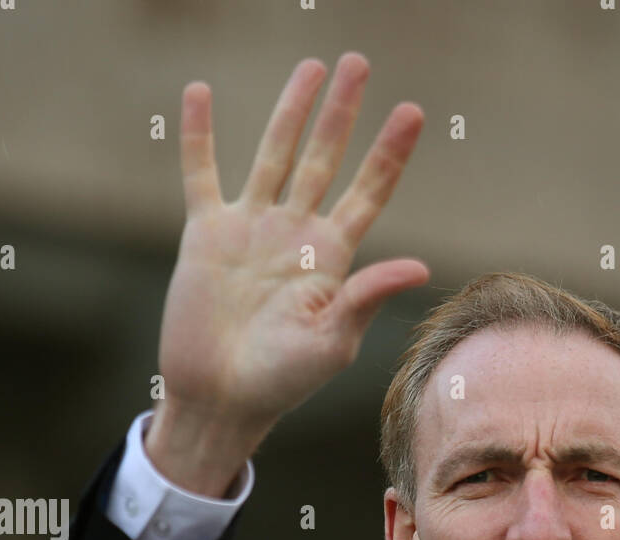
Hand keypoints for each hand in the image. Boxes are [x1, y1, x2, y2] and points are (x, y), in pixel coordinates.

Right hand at [147, 53, 428, 485]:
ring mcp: (251, 228)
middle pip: (325, 159)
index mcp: (333, 259)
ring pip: (274, 153)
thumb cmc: (282, 380)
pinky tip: (199, 92)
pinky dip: (199, 135)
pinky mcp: (207, 234)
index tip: (412, 112)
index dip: (389, 152)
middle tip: (358, 62)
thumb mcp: (333, 341)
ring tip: (312, 66)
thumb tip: (420, 266)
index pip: (369, 192)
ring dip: (291, 110)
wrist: (221, 397)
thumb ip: (368, 297)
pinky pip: (201, 173)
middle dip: (342, 112)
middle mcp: (296, 234)